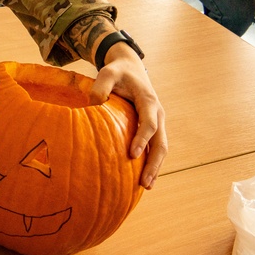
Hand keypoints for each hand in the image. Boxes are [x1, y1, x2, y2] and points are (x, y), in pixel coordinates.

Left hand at [90, 44, 166, 189]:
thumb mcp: (107, 73)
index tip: (133, 154)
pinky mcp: (153, 127)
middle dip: (154, 163)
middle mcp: (158, 113)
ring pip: (161, 148)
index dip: (142, 139)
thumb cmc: (116, 72)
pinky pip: (154, 147)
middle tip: (145, 183)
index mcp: (148, 101)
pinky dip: (151, 162)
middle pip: (161, 142)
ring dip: (155, 167)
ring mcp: (157, 121)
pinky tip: (141, 179)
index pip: (149, 123)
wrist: (130, 67)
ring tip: (147, 186)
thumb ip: (100, 87)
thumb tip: (93, 105)